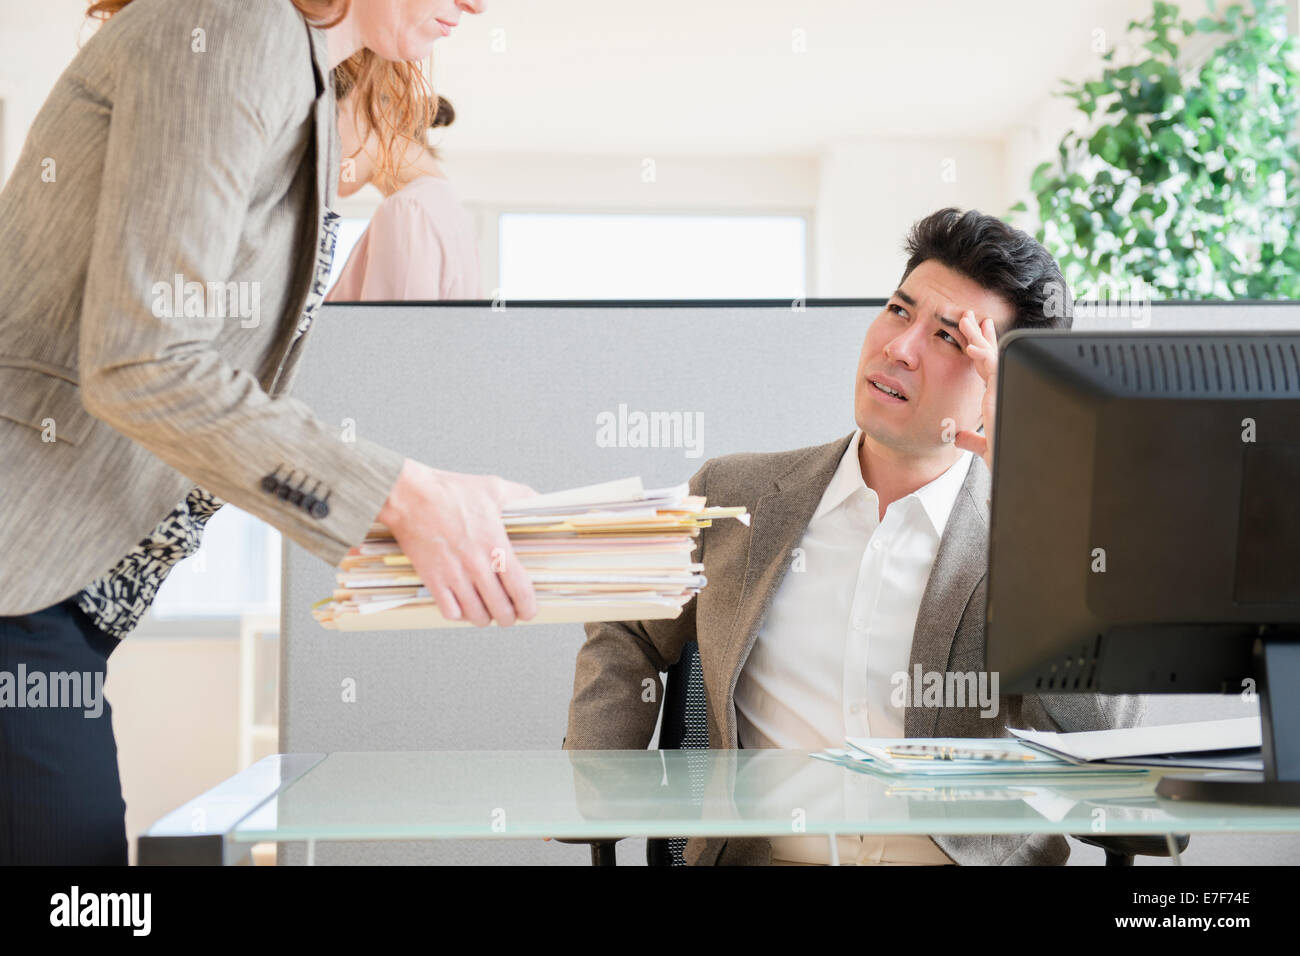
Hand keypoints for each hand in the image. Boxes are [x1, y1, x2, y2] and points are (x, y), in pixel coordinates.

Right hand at [376, 460, 537, 626]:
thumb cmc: (450, 491)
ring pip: (476, 615)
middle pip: (500, 609)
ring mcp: (453, 575)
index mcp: (495, 546)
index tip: (529, 611)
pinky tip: (462, 606)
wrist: (410, 496)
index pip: (520, 590)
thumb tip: (540, 501)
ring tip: (487, 613)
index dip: (528, 607)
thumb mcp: (493, 488)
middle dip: (509, 617)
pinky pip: (450, 612)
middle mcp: (476, 566)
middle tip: (509, 615)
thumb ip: (521, 496)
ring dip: (484, 618)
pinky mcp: (432, 579)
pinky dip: (459, 614)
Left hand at [954, 310, 997, 474]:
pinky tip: (969, 346)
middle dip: (981, 336)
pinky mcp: (1006, 397)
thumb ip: (972, 440)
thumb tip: (958, 436)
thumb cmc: (1010, 465)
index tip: (972, 339)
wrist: (1021, 475)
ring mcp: (1006, 394)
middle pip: (992, 358)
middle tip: (970, 317)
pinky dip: (982, 356)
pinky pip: (994, 371)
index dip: (981, 352)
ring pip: (993, 358)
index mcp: (999, 402)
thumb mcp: (985, 449)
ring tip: (965, 320)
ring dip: (977, 338)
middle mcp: (1004, 395)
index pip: (989, 371)